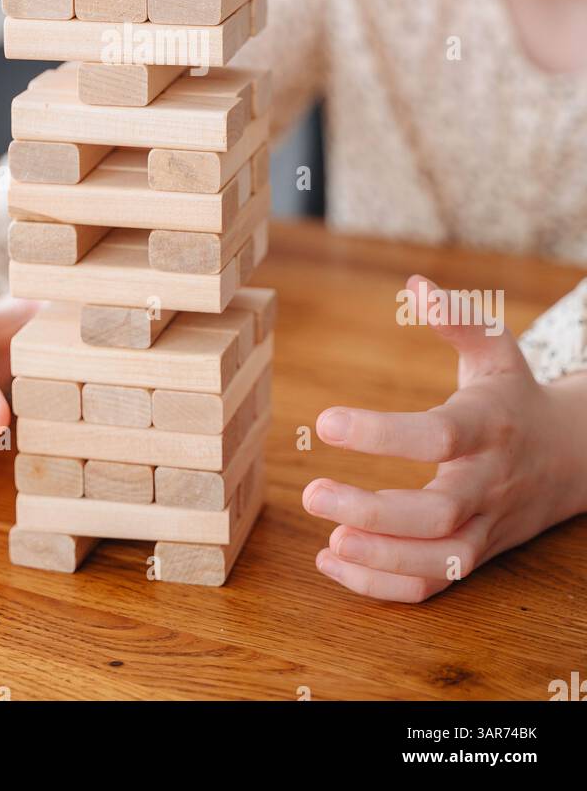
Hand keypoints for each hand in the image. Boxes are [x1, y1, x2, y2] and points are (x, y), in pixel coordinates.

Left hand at [302, 275, 586, 602]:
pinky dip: (383, 586)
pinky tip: (332, 561)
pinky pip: (433, 586)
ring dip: (379, 559)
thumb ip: (456, 319)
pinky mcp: (474, 556)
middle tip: (311, 492)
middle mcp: (488, 482)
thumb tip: (415, 286)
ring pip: (438, 561)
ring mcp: (484, 526)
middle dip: (372, 511)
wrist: (571, 457)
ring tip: (326, 541)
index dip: (381, 433)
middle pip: (436, 512)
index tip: (325, 421)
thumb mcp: (494, 349)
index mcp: (488, 425)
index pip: (437, 436)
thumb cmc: (513, 395)